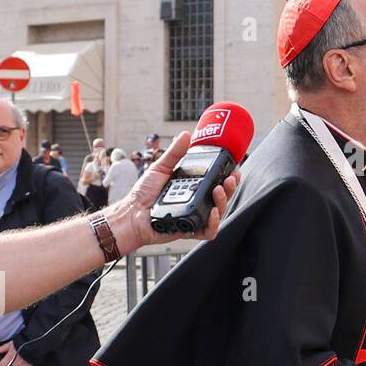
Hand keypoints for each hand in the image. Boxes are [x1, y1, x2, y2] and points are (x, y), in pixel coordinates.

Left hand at [105, 132, 240, 253]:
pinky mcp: (189, 230)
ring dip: (224, 200)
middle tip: (230, 178)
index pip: (217, 181)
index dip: (228, 175)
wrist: (131, 213)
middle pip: (222, 196)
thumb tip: (186, 134)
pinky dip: (214, 222)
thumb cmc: (143, 193)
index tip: (233, 167)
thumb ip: (175, 153)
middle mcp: (196, 202)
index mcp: (193, 187)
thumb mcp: (160, 168)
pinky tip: (212, 211)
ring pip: (219, 212)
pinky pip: (208, 231)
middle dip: (230, 186)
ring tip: (218, 189)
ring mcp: (194, 217)